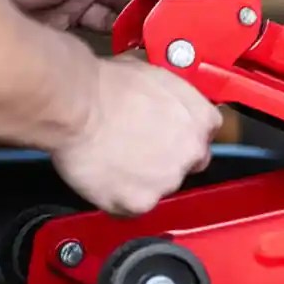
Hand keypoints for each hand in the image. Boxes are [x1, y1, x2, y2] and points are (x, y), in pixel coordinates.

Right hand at [50, 56, 222, 216]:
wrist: (79, 106)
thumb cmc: (109, 85)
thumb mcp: (156, 76)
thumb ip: (172, 99)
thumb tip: (162, 102)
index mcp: (202, 119)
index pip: (203, 136)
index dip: (180, 137)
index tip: (164, 137)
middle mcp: (193, 152)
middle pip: (185, 165)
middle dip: (163, 161)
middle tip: (134, 151)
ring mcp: (168, 180)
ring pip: (158, 188)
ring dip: (140, 181)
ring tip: (112, 161)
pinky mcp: (140, 202)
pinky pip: (131, 208)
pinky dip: (117, 199)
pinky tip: (103, 179)